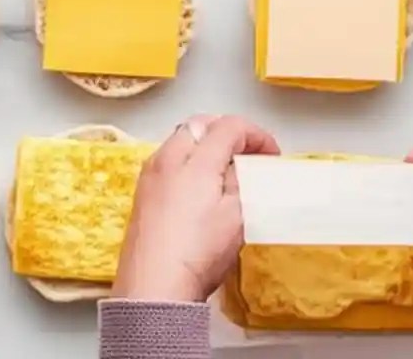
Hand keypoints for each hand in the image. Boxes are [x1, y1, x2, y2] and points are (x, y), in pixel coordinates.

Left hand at [112, 115, 280, 302]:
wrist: (154, 287)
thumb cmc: (199, 252)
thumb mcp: (238, 214)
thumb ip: (242, 180)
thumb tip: (239, 166)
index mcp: (195, 160)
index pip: (229, 126)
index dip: (257, 135)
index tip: (271, 154)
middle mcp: (167, 159)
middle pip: (201, 125)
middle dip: (229, 132)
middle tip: (249, 155)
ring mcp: (150, 175)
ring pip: (180, 140)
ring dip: (206, 145)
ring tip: (225, 170)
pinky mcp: (141, 193)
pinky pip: (168, 161)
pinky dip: (188, 162)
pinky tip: (199, 188)